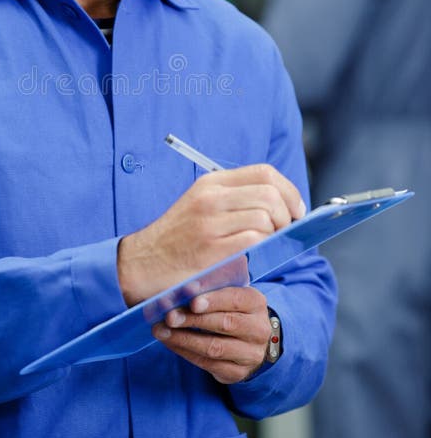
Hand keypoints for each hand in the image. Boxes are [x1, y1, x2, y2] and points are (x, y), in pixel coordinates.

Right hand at [117, 164, 304, 305]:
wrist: (141, 264)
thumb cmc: (177, 241)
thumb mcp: (201, 206)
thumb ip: (235, 201)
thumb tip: (282, 207)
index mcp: (211, 183)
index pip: (264, 173)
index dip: (289, 191)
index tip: (296, 209)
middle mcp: (211, 197)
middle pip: (270, 194)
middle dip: (288, 214)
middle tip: (286, 231)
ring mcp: (210, 222)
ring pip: (266, 216)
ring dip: (275, 234)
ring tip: (266, 246)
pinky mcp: (212, 249)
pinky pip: (254, 240)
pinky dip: (264, 248)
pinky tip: (256, 256)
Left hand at [152, 286, 271, 382]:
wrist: (251, 341)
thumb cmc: (232, 309)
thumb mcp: (229, 294)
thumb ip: (211, 289)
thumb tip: (182, 287)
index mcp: (256, 303)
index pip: (235, 299)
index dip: (213, 301)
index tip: (192, 302)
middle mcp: (258, 329)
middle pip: (225, 324)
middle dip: (193, 320)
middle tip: (169, 316)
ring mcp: (250, 354)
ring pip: (215, 347)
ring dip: (184, 339)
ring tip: (161, 331)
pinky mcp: (237, 373)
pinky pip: (207, 364)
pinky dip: (185, 352)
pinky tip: (169, 342)